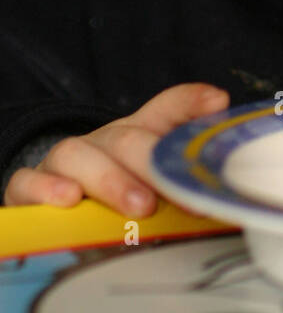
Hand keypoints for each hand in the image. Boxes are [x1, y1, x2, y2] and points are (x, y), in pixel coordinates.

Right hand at [2, 83, 229, 213]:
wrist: (56, 209)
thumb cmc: (117, 199)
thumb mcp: (154, 190)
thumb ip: (186, 177)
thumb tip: (225, 170)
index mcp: (135, 137)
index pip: (166, 108)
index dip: (191, 102)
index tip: (217, 103)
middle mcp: (100, 143)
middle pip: (125, 138)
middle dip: (153, 162)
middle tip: (176, 187)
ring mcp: (62, 164)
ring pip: (78, 155)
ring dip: (111, 180)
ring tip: (139, 206)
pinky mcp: (28, 188)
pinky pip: (28, 182)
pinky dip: (46, 189)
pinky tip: (68, 201)